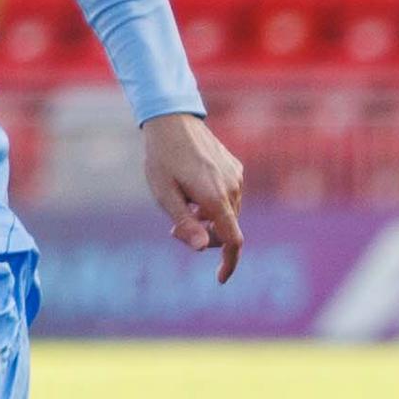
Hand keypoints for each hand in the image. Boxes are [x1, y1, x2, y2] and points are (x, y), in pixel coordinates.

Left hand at [144, 111, 245, 281]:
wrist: (172, 119)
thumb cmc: (162, 158)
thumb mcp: (164, 194)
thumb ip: (185, 223)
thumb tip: (201, 248)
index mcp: (215, 198)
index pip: (233, 241)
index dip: (229, 263)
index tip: (220, 279)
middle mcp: (232, 188)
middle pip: (226, 229)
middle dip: (203, 236)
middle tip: (173, 228)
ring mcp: (236, 177)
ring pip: (227, 214)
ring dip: (207, 219)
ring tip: (181, 202)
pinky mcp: (235, 168)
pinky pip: (228, 197)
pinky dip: (213, 203)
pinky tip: (192, 188)